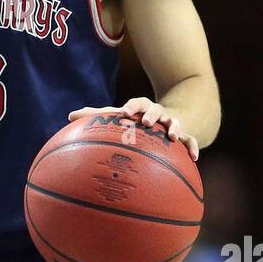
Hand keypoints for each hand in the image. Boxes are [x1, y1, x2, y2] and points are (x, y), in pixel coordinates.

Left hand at [68, 97, 199, 161]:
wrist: (165, 118)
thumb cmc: (134, 120)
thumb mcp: (118, 118)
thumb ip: (95, 117)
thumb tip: (68, 116)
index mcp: (140, 108)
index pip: (135, 103)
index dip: (130, 107)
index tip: (124, 112)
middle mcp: (156, 113)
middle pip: (155, 109)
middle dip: (151, 114)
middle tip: (147, 122)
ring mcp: (170, 123)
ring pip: (175, 122)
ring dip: (174, 127)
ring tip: (172, 135)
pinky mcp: (183, 134)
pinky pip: (190, 140)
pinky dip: (193, 147)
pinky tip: (194, 158)